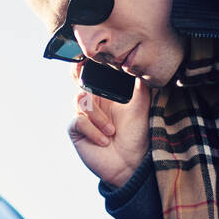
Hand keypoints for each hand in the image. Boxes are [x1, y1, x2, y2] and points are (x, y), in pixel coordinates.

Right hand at [67, 60, 152, 187]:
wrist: (132, 163)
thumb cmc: (137, 136)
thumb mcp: (141, 106)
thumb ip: (139, 85)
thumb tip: (139, 65)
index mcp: (107, 93)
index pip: (94, 72)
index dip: (88, 62)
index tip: (90, 54)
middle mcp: (94, 102)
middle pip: (78, 80)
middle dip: (79, 73)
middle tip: (81, 68)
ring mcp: (83, 116)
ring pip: (81, 100)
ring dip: (98, 116)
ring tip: (112, 131)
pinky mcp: (77, 131)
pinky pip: (79, 121)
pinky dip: (93, 130)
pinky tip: (104, 141)